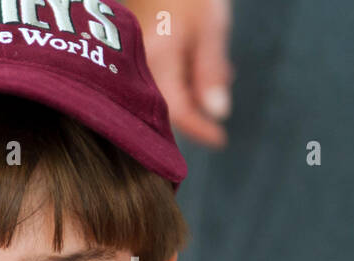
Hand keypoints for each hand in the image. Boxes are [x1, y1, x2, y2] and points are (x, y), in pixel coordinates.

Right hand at [127, 0, 232, 147]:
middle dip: (193, 111)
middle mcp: (138, 67)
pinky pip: (155, 72)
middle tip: (217, 108)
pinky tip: (195, 61)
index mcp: (156, 65)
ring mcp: (134, 59)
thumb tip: (218, 113)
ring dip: (188, 90)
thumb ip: (210, 72)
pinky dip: (178, 74)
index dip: (200, 129)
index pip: (177, 113)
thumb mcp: (210, 29)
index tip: (219, 140)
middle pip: (165, 105)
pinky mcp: (136, 49)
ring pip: (161, 89)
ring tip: (214, 77)